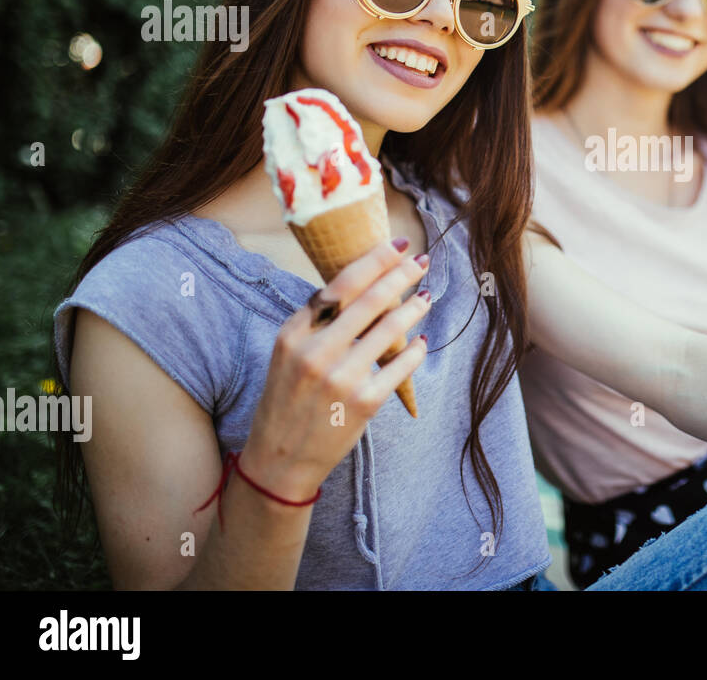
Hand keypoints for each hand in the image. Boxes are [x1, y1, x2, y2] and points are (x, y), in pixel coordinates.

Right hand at [241, 239, 431, 499]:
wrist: (278, 461)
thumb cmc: (287, 401)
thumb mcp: (286, 355)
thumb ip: (315, 324)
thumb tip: (360, 286)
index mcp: (293, 334)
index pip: (339, 285)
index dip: (373, 261)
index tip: (396, 245)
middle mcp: (315, 351)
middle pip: (369, 300)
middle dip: (400, 274)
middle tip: (421, 260)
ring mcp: (340, 377)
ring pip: (389, 329)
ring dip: (414, 309)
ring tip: (427, 297)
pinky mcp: (363, 403)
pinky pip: (400, 367)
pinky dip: (415, 352)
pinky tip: (422, 343)